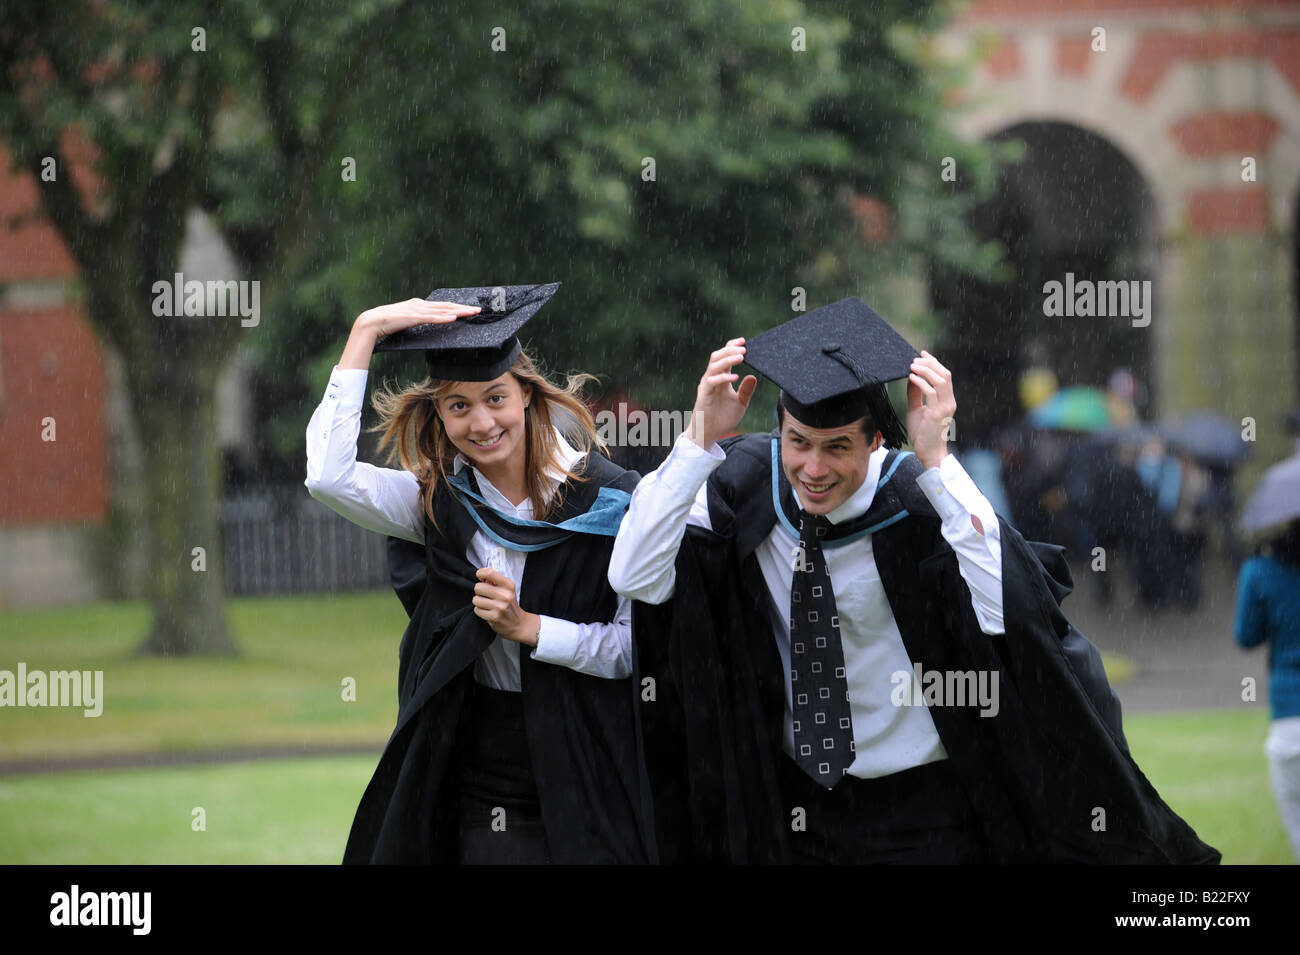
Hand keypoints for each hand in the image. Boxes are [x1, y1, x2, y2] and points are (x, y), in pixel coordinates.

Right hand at [359, 298, 481, 336]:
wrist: (372, 322)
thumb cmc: (387, 323)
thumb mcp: (406, 320)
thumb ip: (416, 319)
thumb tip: (425, 322)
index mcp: (418, 305)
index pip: (442, 305)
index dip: (456, 307)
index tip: (469, 309)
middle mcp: (420, 305)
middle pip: (446, 306)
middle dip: (463, 308)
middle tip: (478, 310)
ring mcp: (417, 310)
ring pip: (442, 310)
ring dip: (458, 311)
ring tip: (471, 312)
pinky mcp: (413, 317)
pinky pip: (432, 318)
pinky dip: (443, 318)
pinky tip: (453, 318)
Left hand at [472, 568, 540, 645]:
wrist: (518, 624)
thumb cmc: (510, 605)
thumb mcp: (508, 590)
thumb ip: (495, 581)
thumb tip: (481, 575)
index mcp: (509, 586)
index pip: (490, 573)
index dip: (480, 573)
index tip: (480, 577)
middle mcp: (505, 595)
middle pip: (478, 587)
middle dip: (478, 591)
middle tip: (485, 595)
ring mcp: (499, 607)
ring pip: (476, 599)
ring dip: (478, 602)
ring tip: (486, 604)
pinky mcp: (494, 617)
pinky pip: (477, 610)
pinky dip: (480, 611)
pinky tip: (487, 612)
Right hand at [684, 338, 757, 448]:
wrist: (708, 434)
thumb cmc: (722, 419)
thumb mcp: (740, 403)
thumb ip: (746, 390)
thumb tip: (753, 376)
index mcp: (720, 379)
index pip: (724, 357)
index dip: (731, 346)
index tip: (744, 341)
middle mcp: (711, 379)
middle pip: (717, 357)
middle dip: (730, 350)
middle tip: (744, 348)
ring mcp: (706, 386)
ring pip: (714, 366)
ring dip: (728, 359)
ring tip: (741, 357)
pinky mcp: (703, 395)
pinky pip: (711, 382)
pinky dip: (723, 377)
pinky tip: (735, 378)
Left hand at [907, 350, 955, 469]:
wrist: (928, 453)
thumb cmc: (923, 433)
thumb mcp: (916, 409)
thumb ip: (915, 394)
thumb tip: (911, 376)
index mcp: (946, 400)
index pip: (944, 375)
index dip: (934, 362)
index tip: (921, 353)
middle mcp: (949, 401)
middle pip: (945, 374)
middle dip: (930, 363)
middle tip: (915, 358)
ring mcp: (945, 407)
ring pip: (941, 381)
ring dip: (926, 370)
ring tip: (912, 365)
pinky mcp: (938, 414)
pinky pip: (931, 393)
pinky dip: (921, 383)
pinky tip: (911, 378)